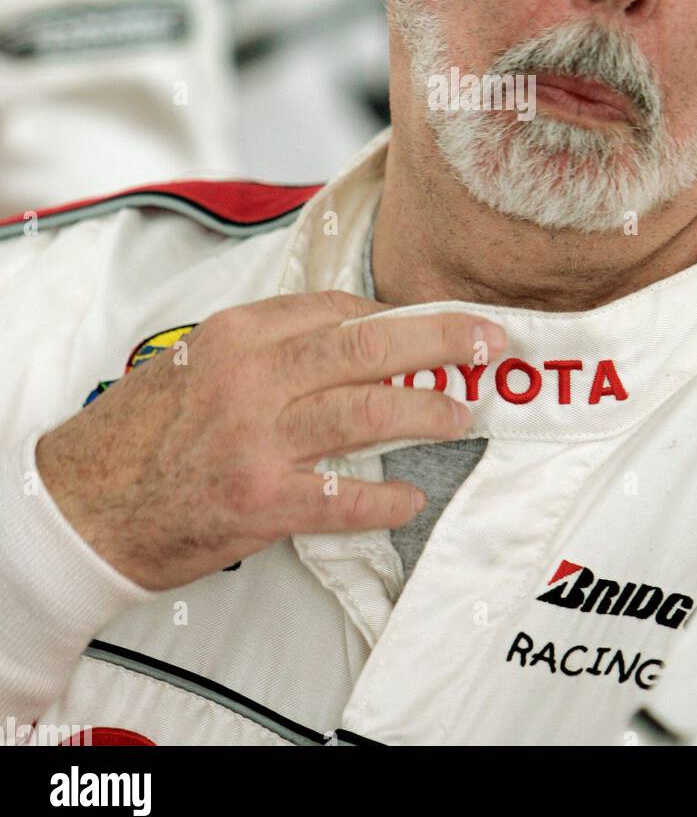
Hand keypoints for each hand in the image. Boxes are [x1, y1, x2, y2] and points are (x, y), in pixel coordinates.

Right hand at [35, 291, 505, 590]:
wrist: (86, 507)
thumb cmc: (147, 432)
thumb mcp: (197, 361)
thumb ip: (267, 346)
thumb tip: (349, 336)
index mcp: (237, 334)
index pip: (338, 309)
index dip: (398, 317)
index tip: (436, 324)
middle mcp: (250, 378)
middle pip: (368, 346)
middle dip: (440, 339)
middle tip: (489, 343)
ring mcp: (257, 440)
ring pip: (368, 411)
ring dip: (428, 411)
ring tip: (464, 414)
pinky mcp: (260, 501)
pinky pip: (343, 497)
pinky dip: (384, 499)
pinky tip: (407, 497)